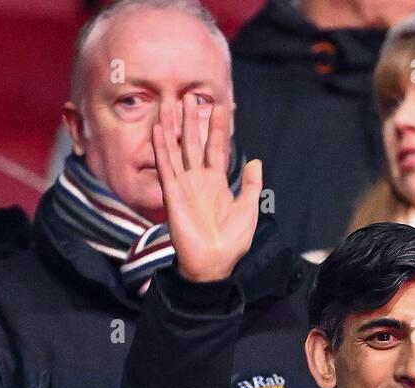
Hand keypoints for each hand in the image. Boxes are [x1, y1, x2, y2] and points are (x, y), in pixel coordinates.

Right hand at [152, 94, 261, 283]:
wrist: (214, 263)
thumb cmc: (231, 242)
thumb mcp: (248, 209)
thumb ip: (250, 184)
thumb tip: (256, 161)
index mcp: (217, 183)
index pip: (217, 148)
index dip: (218, 128)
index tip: (220, 105)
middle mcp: (198, 180)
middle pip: (194, 143)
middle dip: (192, 120)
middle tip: (189, 96)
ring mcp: (184, 185)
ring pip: (176, 149)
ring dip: (172, 127)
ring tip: (170, 104)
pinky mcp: (173, 194)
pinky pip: (166, 166)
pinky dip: (162, 147)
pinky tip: (158, 129)